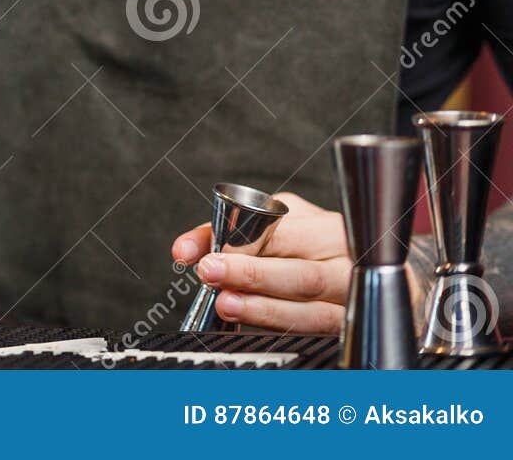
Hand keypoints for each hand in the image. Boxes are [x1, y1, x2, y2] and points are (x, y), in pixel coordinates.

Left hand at [172, 192, 427, 334]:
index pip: (285, 234)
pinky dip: (282, 330)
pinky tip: (253, 327)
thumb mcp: (277, 223)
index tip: (208, 253)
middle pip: (303, 275)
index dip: (244, 244)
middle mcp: (349, 265)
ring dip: (265, 310)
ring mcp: (356, 303)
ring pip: (312, 312)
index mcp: (329, 229)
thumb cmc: (314, 244)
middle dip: (253, 276)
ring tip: (227, 304)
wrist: (377, 275)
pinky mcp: (352, 331)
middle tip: (211, 273)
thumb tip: (183, 249)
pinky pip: (317, 335)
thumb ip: (225, 232)